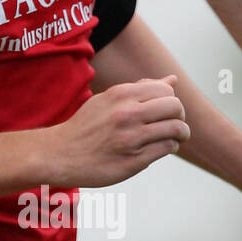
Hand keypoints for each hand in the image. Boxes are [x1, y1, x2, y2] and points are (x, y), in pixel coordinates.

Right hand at [51, 76, 189, 185]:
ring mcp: (131, 138)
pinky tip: (160, 147)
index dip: (172, 100)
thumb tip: (172, 80)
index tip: (166, 110)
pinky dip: (170, 147)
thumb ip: (141, 89)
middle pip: (175, 107)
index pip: (166, 90)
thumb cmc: (87, 126)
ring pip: (176, 129)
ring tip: (175, 137)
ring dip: (180, 134)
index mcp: (120, 95)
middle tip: (174, 123)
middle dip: (180, 116)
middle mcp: (126, 114)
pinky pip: (167, 148)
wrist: (61, 154)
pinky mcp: (134, 160)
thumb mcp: (108, 100)